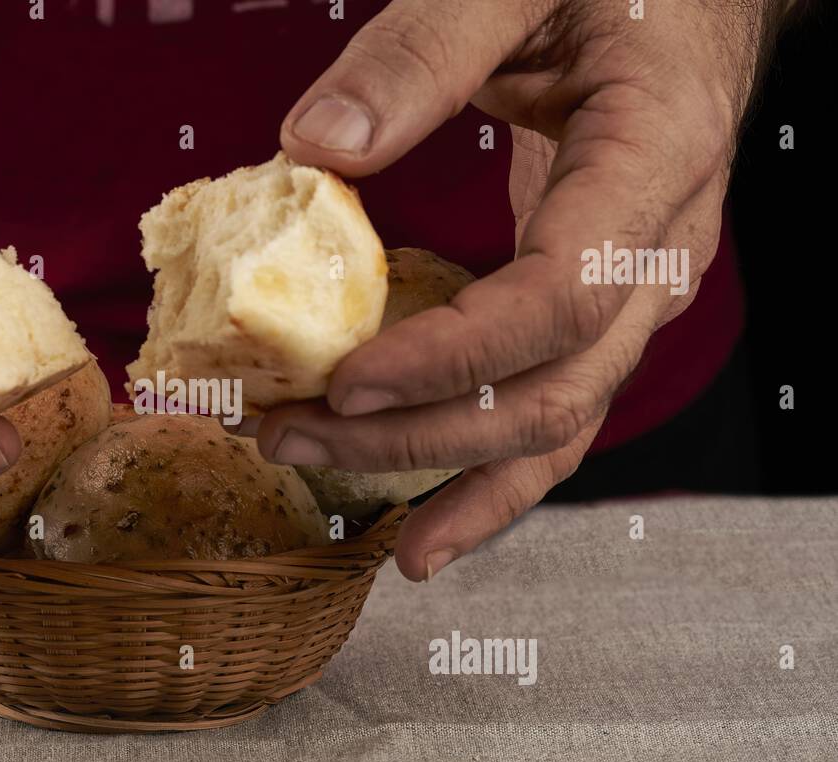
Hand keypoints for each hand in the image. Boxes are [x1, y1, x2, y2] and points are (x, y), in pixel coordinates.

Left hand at [268, 0, 784, 579]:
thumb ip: (425, 50)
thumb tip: (313, 149)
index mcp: (651, 165)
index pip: (559, 298)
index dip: (452, 355)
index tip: (344, 381)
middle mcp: (656, 253)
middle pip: (551, 392)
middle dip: (416, 434)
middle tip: (291, 438)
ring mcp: (633, 292)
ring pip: (556, 426)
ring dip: (440, 473)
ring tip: (333, 497)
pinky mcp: (594, 306)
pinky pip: (549, 409)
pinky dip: (485, 476)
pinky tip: (421, 526)